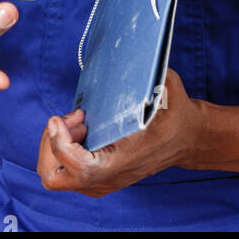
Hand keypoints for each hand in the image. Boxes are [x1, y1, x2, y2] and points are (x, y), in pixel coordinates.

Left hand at [37, 69, 200, 196]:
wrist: (187, 139)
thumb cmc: (175, 113)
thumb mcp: (166, 86)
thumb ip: (149, 73)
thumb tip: (132, 56)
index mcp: (123, 162)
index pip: (80, 168)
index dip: (60, 143)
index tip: (60, 117)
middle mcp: (108, 179)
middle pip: (53, 177)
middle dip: (51, 143)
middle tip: (72, 118)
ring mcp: (101, 182)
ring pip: (54, 173)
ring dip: (56, 143)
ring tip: (79, 120)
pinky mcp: (98, 177)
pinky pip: (64, 169)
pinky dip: (62, 147)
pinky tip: (83, 127)